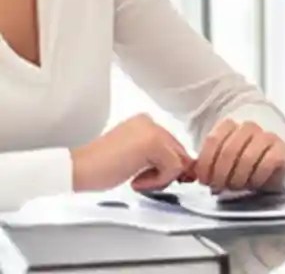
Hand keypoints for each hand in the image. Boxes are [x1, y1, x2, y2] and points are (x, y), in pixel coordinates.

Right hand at [71, 114, 194, 192]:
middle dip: (168, 172)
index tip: (154, 178)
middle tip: (143, 181)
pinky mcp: (153, 143)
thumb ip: (160, 159)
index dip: (169, 167)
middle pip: (180, 152)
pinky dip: (158, 181)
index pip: (174, 146)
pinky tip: (135, 181)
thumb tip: (189, 170)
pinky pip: (173, 168)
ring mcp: (153, 130)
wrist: (76, 169)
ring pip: (179, 161)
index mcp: (146, 122)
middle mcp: (152, 122)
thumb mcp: (136, 159)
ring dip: (162, 178)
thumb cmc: (100, 168)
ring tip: (137, 180)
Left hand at [194, 120, 284, 193]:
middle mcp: (250, 128)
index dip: (206, 164)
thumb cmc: (242, 162)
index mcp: (230, 125)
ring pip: (247, 157)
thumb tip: (195, 174)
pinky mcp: (283, 150)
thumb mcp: (221, 160)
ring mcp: (268, 137)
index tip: (204, 180)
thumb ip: (208, 163)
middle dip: (221, 174)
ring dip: (238, 178)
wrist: (272, 160)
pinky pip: (268, 163)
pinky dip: (257, 177)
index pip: (213, 140)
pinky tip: (253, 183)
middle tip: (218, 187)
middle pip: (229, 150)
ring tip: (235, 186)